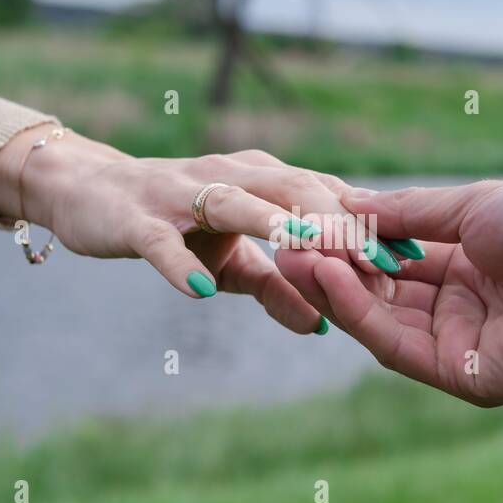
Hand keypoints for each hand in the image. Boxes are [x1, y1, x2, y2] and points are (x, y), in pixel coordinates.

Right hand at [0, 127, 404, 334]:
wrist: (87, 192)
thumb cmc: (174, 222)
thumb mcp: (232, 258)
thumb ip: (278, 287)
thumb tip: (322, 326)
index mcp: (265, 179)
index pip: (328, 197)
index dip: (371, 226)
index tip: (415, 259)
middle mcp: (232, 176)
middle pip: (296, 190)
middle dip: (340, 226)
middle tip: (379, 264)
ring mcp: (183, 194)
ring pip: (237, 202)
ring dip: (274, 225)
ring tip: (310, 250)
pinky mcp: (137, 219)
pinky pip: (162, 242)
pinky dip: (182, 265)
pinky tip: (204, 293)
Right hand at [276, 180, 502, 403]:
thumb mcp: (468, 208)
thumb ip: (405, 214)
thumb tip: (345, 206)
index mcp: (472, 273)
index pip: (397, 264)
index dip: (353, 246)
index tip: (309, 223)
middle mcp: (465, 315)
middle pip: (383, 297)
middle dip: (335, 271)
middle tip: (286, 242)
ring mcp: (465, 350)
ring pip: (383, 324)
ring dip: (338, 291)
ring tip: (297, 254)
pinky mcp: (469, 380)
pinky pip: (400, 347)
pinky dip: (361, 314)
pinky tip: (333, 275)